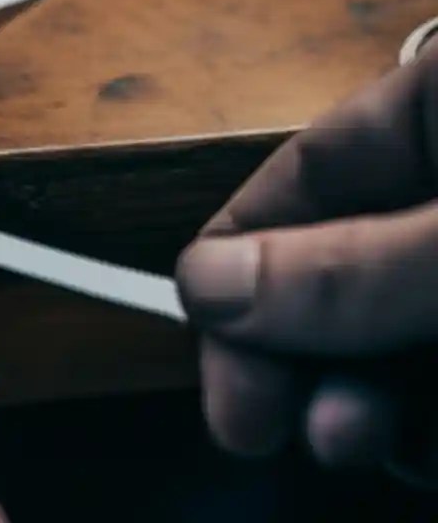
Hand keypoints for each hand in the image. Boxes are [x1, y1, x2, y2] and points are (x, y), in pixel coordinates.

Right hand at [177, 39, 437, 484]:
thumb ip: (358, 265)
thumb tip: (205, 286)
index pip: (312, 170)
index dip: (242, 255)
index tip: (205, 340)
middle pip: (353, 261)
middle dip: (306, 349)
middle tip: (269, 432)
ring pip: (407, 328)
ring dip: (373, 398)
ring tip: (371, 448)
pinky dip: (435, 414)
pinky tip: (428, 449)